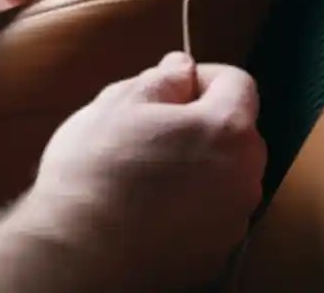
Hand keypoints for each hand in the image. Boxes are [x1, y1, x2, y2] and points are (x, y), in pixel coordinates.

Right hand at [25, 53, 264, 288]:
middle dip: (198, 123)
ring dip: (194, 165)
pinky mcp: (215, 254)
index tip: (170, 84)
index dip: (202, 76)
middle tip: (147, 127)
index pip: (237, 83)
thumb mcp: (118, 105)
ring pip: (222, 175)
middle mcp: (244, 176)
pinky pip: (209, 214)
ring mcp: (232, 220)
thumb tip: (180, 69)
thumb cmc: (96, 172)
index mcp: (227, 130)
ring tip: (142, 172)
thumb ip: (161, 80)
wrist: (78, 253)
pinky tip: (146, 206)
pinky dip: (187, 204)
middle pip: (233, 132)